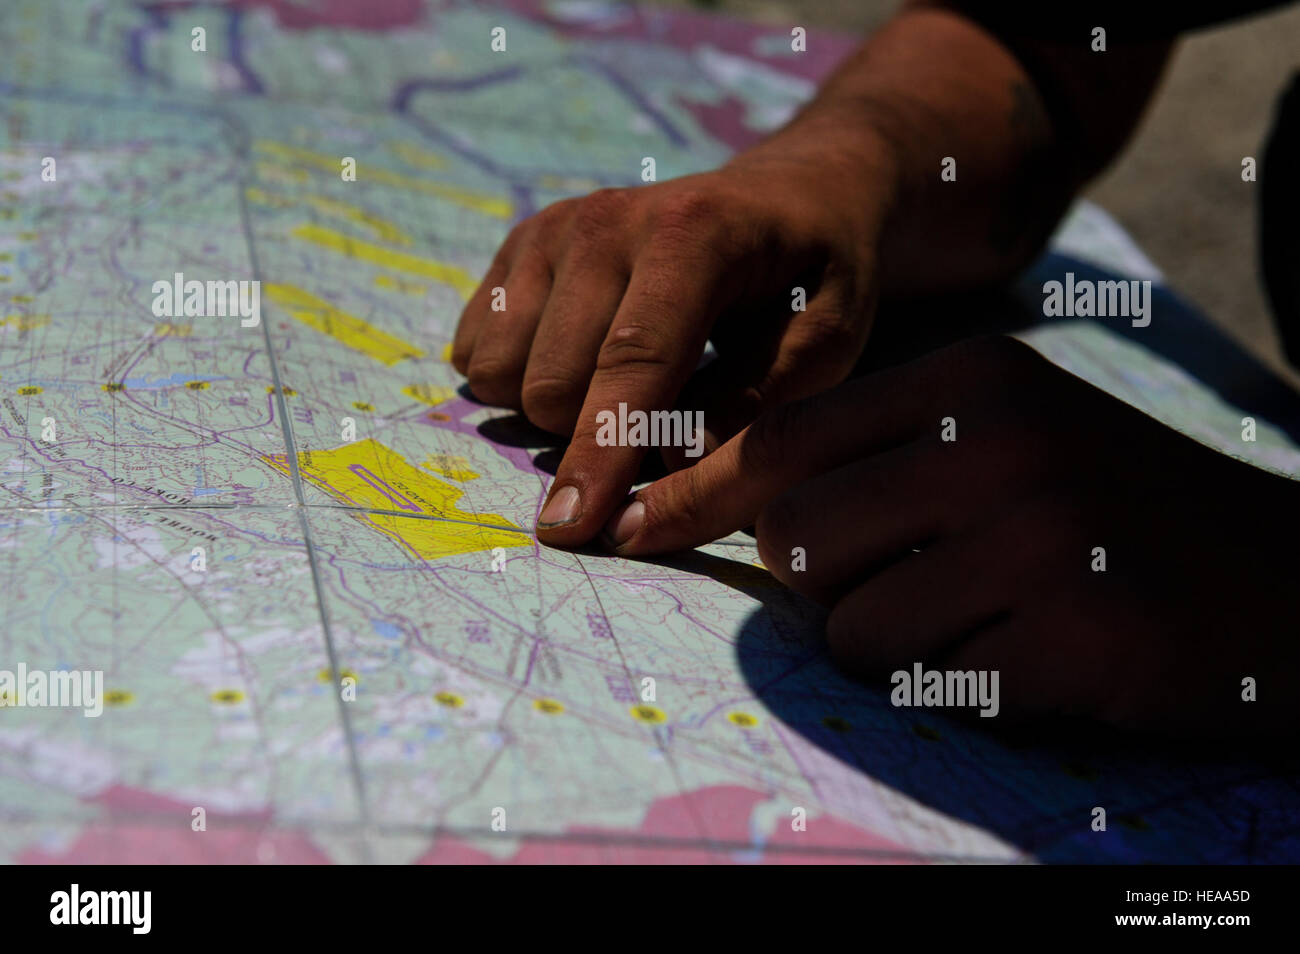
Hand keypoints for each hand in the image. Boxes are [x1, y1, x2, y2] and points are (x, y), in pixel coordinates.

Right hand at [451, 140, 896, 544]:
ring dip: (552, 407)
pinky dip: (517, 377)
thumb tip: (673, 467)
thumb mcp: (826, 342)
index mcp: (693, 235)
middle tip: (657, 421)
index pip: (634, 361)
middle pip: (553, 381)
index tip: (572, 527)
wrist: (784, 198)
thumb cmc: (813, 280)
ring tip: (621, 388)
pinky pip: (478, 347)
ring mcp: (556, 227)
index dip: (601, 451)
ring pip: (502, 370)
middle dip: (593, 434)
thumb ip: (755, 407)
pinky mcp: (523, 241)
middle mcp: (607, 220)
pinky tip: (580, 361)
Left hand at [607, 336, 1299, 737]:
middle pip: (797, 538)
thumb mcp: (1005, 440)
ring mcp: (1040, 540)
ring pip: (849, 627)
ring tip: (983, 617)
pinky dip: (960, 683)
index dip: (697, 490)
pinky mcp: (1073, 638)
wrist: (1279, 579)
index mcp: (975, 380)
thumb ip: (881, 458)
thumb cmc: (1111, 508)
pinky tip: (1035, 651)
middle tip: (900, 580)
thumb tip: (737, 508)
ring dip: (891, 641)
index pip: (787, 439)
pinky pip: (929, 686)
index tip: (626, 526)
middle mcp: (1000, 443)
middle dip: (818, 581)